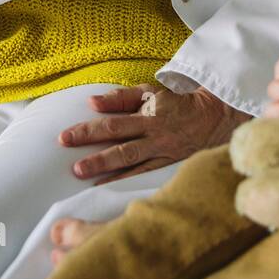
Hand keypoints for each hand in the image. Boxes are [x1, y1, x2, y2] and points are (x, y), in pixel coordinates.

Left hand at [56, 84, 249, 182]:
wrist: (214, 117)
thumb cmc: (176, 103)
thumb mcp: (150, 91)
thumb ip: (121, 97)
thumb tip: (92, 102)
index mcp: (147, 111)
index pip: (113, 120)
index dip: (88, 128)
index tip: (65, 137)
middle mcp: (153, 131)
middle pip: (118, 139)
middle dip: (92, 148)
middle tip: (69, 158)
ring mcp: (161, 149)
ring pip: (129, 159)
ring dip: (104, 166)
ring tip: (81, 173)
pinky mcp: (169, 163)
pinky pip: (144, 174)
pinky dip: (124, 180)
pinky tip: (106, 187)